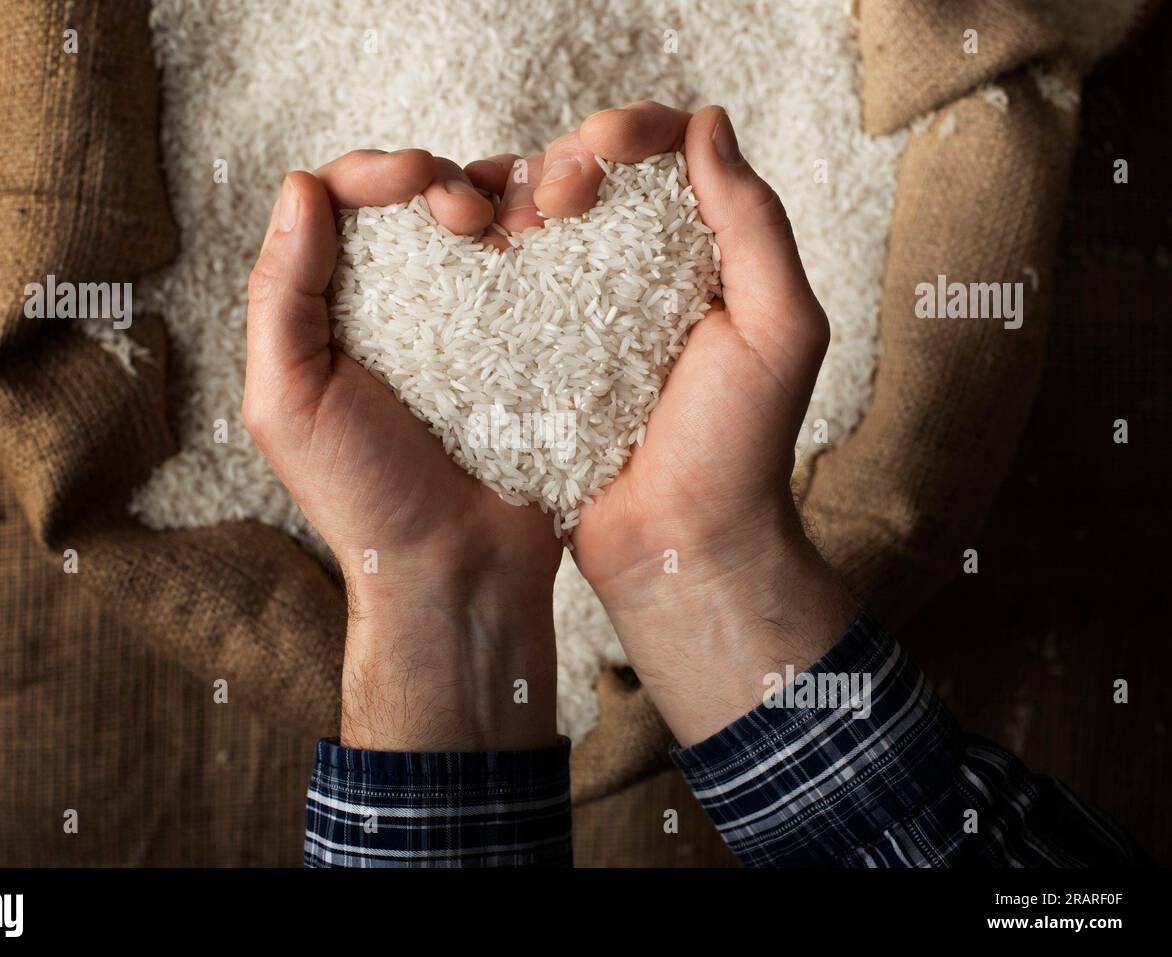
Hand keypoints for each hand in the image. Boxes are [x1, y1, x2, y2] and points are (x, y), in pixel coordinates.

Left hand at [243, 150, 560, 751]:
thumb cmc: (364, 496)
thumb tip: (301, 187)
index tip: (413, 181)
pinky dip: (542, 237)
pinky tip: (550, 238)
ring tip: (510, 224)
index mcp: (330, 312)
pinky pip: (533, 270)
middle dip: (438, 181)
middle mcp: (397, 306)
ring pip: (480, 222)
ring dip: (496, 199)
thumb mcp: (290, 400)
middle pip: (413, 200)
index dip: (374, 173)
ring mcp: (467, 323)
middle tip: (466, 215)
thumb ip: (280, 295)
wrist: (460, 569)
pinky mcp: (526, 344)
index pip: (340, 205)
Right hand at [468, 102, 857, 745]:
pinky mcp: (530, 351)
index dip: (632, 131)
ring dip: (515, 199)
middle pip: (588, 174)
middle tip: (560, 201)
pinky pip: (498, 282)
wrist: (676, 545)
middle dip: (565, 161)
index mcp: (701, 254)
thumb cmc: (738, 447)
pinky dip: (479, 251)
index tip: (604, 144)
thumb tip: (707, 123)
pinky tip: (469, 248)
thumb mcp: (777, 331)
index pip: (666, 155)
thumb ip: (754, 225)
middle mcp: (637, 270)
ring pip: (534, 219)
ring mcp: (577, 310)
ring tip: (506, 223)